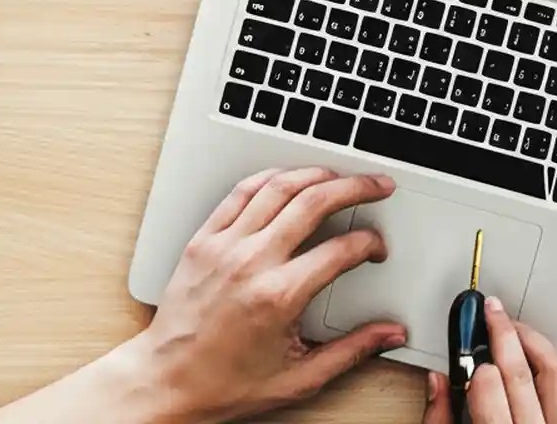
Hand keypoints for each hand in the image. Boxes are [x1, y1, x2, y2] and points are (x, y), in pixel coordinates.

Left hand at [130, 168, 406, 422]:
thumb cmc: (226, 383)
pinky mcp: (203, 240)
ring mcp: (224, 247)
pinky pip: (240, 193)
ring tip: (340, 175)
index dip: (370, 244)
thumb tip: (390, 334)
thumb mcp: (300, 376)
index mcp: (280, 296)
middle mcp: (252, 263)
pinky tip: (289, 177)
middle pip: (315, 202)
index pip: (341, 250)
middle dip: (356, 188)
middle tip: (377, 186)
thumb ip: (353, 350)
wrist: (166, 383)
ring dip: (316, 174)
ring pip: (279, 187)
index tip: (376, 249)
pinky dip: (270, 178)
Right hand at [421, 297, 556, 423]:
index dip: (479, 367)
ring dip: (533, 342)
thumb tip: (437, 382)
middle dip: (505, 334)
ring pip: (556, 373)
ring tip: (513, 325)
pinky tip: (529, 352)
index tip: (468, 349)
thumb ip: (439, 421)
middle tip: (491, 311)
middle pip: (523, 375)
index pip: (492, 396)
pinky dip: (547, 361)